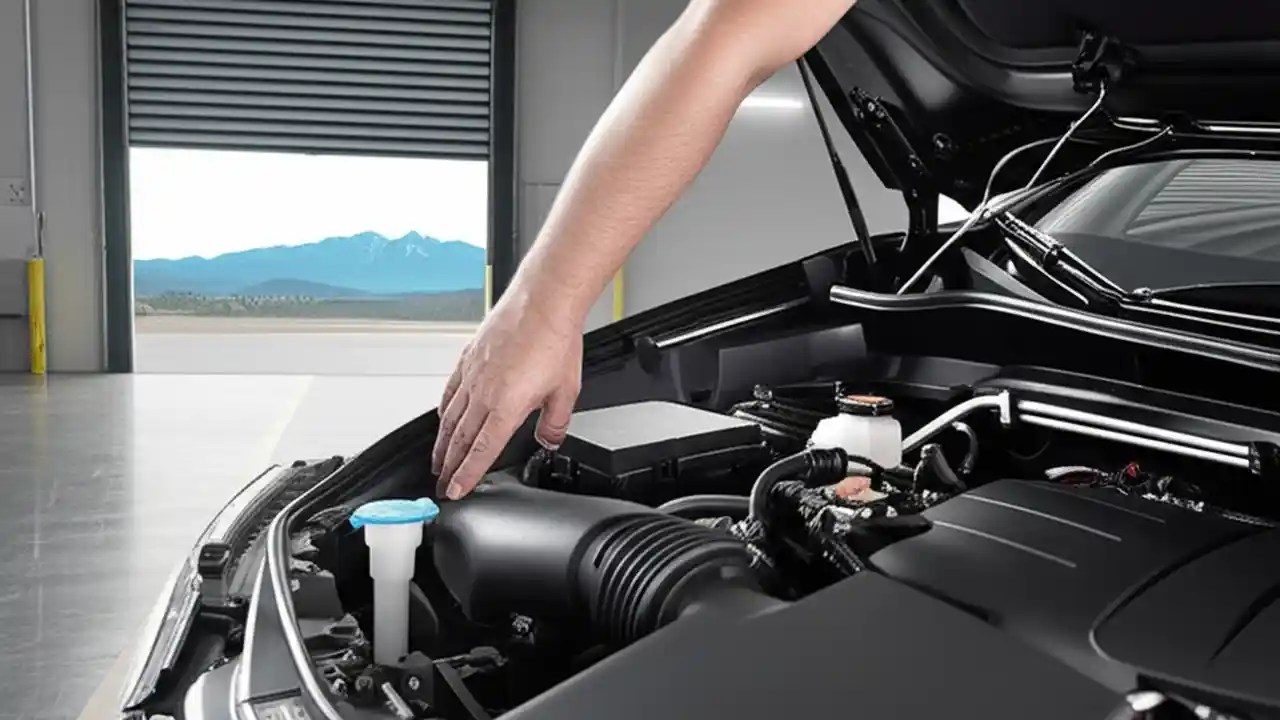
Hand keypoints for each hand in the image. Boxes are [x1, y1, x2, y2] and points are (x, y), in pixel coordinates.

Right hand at [432, 294, 582, 499]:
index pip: (481, 452)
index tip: (455, 491)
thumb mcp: (566, 391)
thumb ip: (556, 423)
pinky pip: (450, 391)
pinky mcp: (469, 358)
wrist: (542, 302)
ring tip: (437, 460)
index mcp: (506, 408)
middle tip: (441, 484)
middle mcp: (483, 394)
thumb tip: (550, 439)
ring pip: (450, 418)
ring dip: (442, 443)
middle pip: (460, 439)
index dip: (467, 476)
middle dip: (449, 467)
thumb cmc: (554, 340)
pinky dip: (444, 409)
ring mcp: (472, 375)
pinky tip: (442, 417)